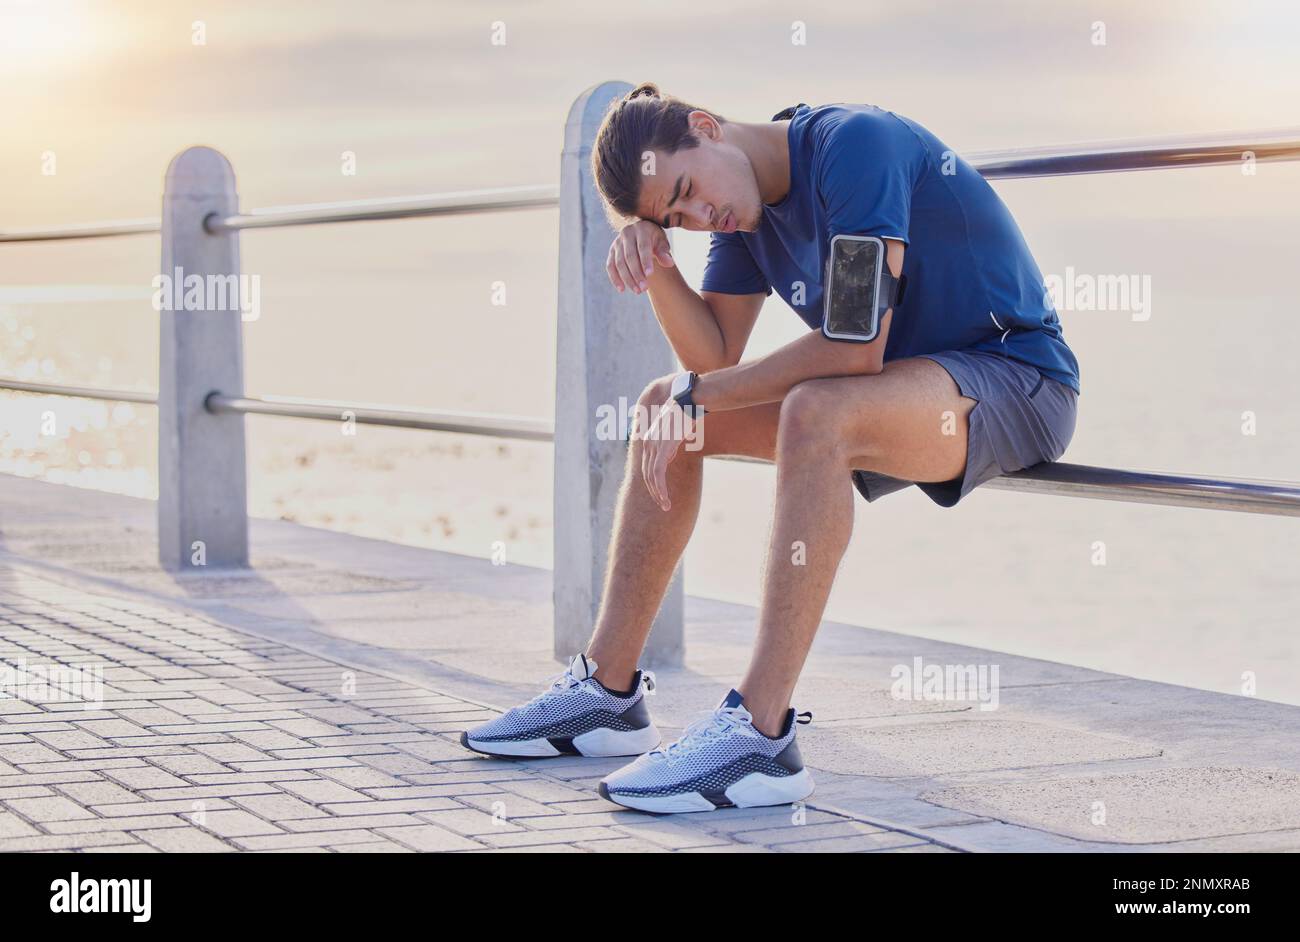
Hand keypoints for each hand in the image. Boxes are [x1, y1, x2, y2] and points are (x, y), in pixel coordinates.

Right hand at [607, 220, 673, 293]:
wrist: (642, 232)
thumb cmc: (655, 239)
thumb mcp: (662, 242)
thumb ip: (664, 252)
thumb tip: (669, 263)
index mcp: (641, 229)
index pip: (643, 247)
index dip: (645, 261)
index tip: (650, 275)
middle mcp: (627, 234)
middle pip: (629, 256)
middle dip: (636, 274)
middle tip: (644, 288)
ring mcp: (617, 243)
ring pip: (619, 263)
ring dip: (627, 279)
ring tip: (637, 291)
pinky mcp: (612, 251)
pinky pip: (610, 266)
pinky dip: (615, 278)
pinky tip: (622, 289)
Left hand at [635, 395, 698, 511]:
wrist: (687, 402)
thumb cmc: (685, 414)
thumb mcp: (674, 432)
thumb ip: (669, 445)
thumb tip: (669, 456)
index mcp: (649, 440)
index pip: (647, 467)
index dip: (653, 483)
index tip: (661, 494)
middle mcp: (647, 444)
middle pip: (646, 475)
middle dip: (654, 492)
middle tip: (664, 506)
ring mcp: (653, 447)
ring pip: (651, 478)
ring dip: (658, 494)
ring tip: (666, 506)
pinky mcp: (661, 450)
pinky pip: (658, 475)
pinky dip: (661, 489)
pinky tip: (666, 499)